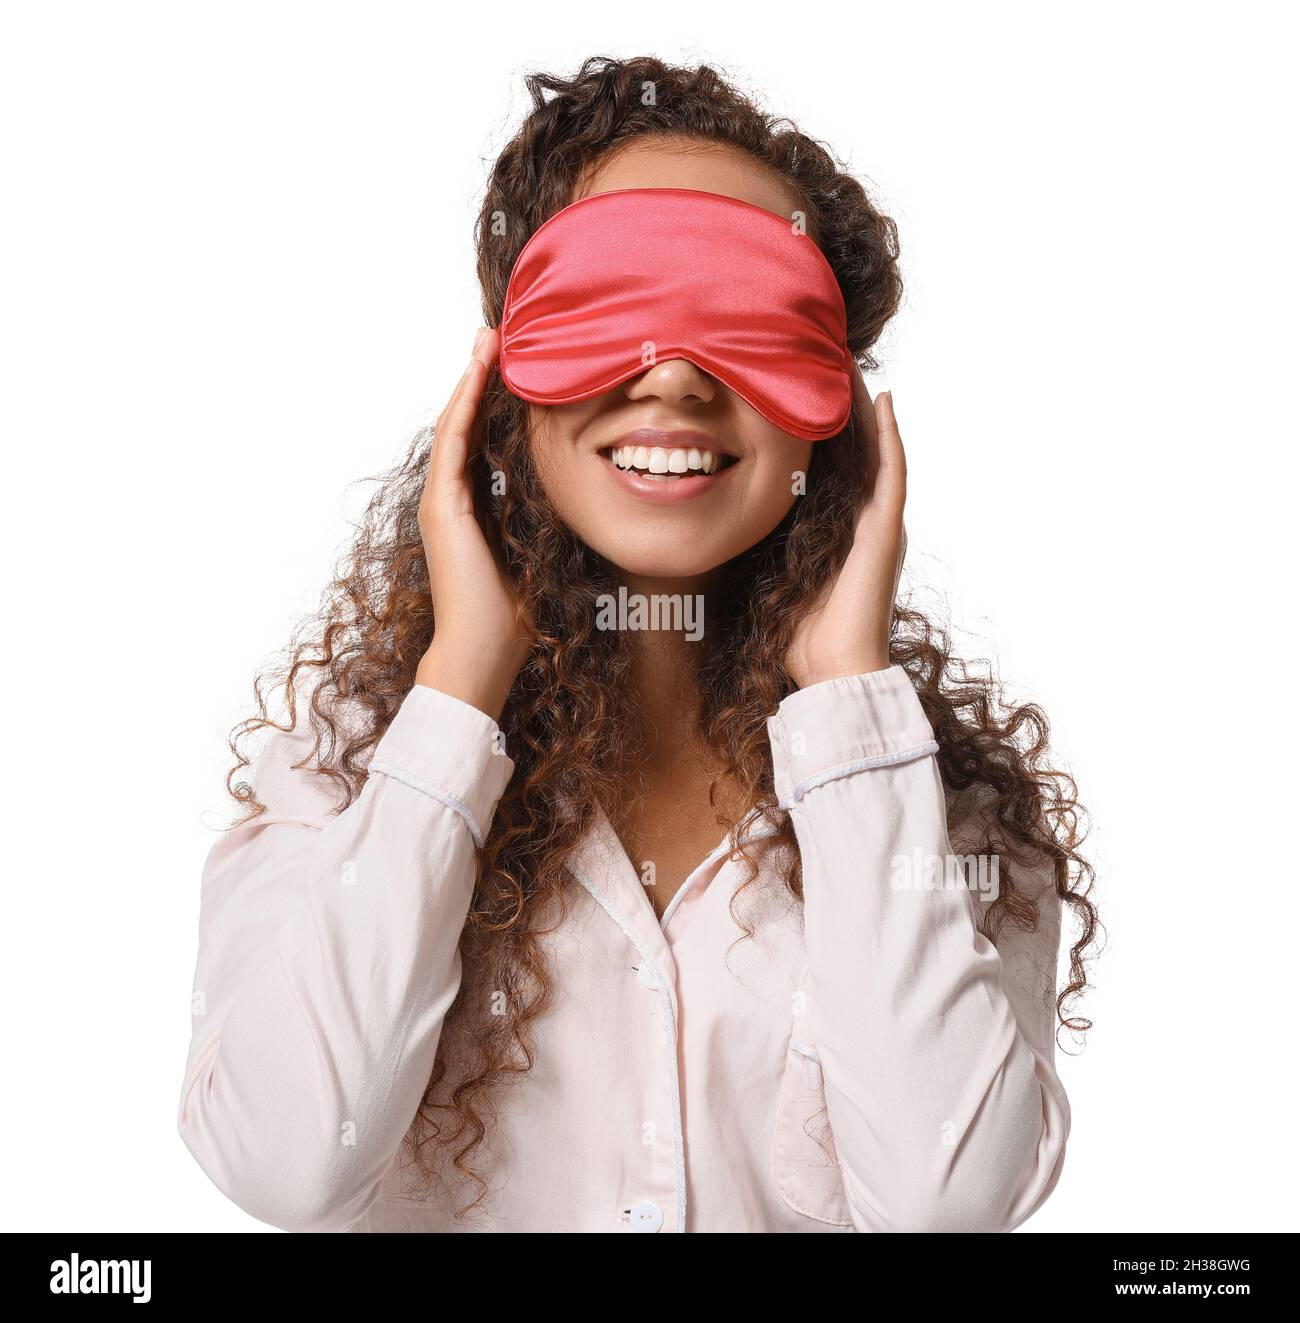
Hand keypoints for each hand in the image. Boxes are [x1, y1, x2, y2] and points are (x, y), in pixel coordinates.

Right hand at [415, 327, 531, 720]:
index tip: (520, 366)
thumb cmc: (515, 618)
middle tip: (499, 334)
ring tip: (487, 339)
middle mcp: (453, 498)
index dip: (498, 401)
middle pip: (467, 422)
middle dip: (482, 377)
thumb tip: (595, 506)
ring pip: (456, 423)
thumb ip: (554, 525)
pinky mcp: (441, 508)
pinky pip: (453, 444)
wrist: (483, 654)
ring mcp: (442, 501)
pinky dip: (464, 406)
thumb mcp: (543, 555)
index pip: (486, 440)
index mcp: (475, 507)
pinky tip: (478, 374)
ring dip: (470, 378)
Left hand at [784, 374, 906, 686]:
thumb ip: (755, 544)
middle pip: (852, 445)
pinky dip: (890, 436)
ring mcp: (879, 521)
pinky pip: (893, 472)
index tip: (792, 384)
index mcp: (834, 525)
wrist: (830, 670)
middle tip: (823, 355)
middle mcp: (860, 516)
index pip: (826, 461)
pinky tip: (883, 400)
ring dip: (865, 404)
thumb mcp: (766, 573)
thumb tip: (713, 520)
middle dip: (839, 403)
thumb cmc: (799, 633)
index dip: (815, 423)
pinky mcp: (888, 530)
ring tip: (851, 361)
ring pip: (875, 447)